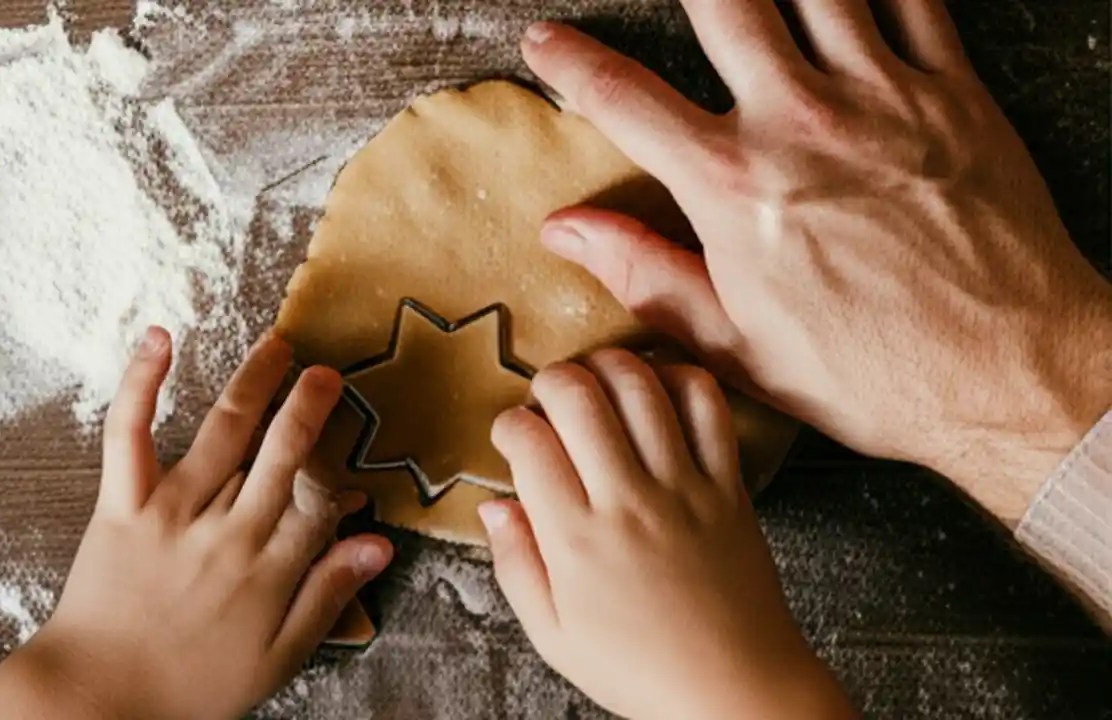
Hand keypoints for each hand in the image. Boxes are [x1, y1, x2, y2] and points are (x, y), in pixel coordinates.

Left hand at [0, 328, 392, 719]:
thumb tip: (380, 544)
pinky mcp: (122, 504)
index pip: (320, 504)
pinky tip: (160, 340)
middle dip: (308, 408)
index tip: (355, 461)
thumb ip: (328, 596)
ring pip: (224, 432)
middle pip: (282, 454)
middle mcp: (228, 531)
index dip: (342, 478)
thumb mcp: (277, 659)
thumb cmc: (189, 688)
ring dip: (254, 382)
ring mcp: (173, 512)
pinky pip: (130, 434)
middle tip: (327, 374)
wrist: (96, 700)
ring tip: (278, 345)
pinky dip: (142, 384)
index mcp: (269, 569)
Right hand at [483, 349, 853, 719]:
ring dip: (608, 365)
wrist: (735, 689)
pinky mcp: (726, 485)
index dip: (509, 423)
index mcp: (574, 539)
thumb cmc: (640, 669)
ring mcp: (682, 487)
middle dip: (550, 379)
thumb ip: (515, 566)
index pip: (528, 442)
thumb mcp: (553, 636)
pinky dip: (680, 378)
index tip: (512, 435)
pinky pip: (708, 407)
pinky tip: (658, 386)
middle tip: (548, 397)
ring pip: (640, 386)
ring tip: (596, 378)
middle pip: (578, 395)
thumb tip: (492, 505)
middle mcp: (626, 501)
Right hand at [521, 5, 1111, 523]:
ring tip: (753, 1)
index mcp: (734, 187)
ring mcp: (882, 97)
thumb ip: (645, 272)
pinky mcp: (952, 92)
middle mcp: (800, 122)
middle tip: (677, 5)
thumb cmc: (875, 373)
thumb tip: (568, 232)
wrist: (1011, 372)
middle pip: (724, 4)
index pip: (625, 98)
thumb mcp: (737, 344)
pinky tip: (848, 1)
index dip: (571, 61)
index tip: (547, 43)